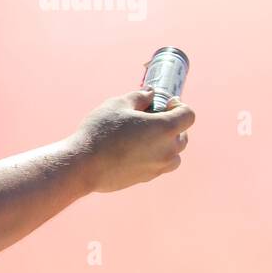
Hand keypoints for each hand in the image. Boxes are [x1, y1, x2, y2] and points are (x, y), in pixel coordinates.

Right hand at [68, 89, 194, 193]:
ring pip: (174, 154)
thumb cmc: (100, 132)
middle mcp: (167, 149)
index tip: (166, 104)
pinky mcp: (146, 178)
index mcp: (165, 128)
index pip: (188, 115)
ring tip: (146, 138)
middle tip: (151, 119)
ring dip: (166, 144)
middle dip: (172, 125)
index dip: (179, 106)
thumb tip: (150, 94)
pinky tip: (134, 151)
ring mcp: (158, 166)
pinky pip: (159, 166)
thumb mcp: (117, 104)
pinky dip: (154, 157)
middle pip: (183, 135)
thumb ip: (139, 97)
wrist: (83, 165)